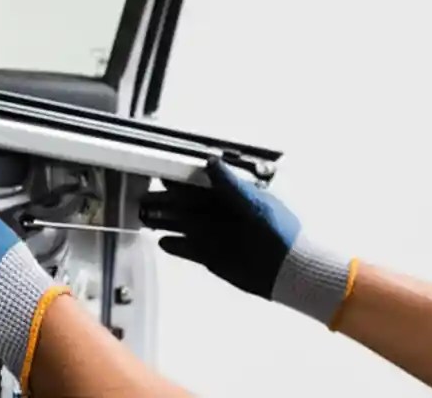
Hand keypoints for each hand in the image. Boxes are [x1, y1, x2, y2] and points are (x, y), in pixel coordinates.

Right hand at [139, 156, 353, 325]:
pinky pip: (189, 249)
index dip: (181, 181)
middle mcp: (222, 215)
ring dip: (165, 222)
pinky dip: (176, 246)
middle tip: (143, 198)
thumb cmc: (276, 231)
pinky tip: (163, 242)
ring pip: (184, 226)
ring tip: (145, 218)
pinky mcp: (213, 257)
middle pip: (188, 206)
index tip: (161, 174)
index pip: (201, 185)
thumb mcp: (253, 202)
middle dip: (166, 202)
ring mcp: (216, 237)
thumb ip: (229, 183)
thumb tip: (211, 161)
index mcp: (234, 198)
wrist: (288, 270)